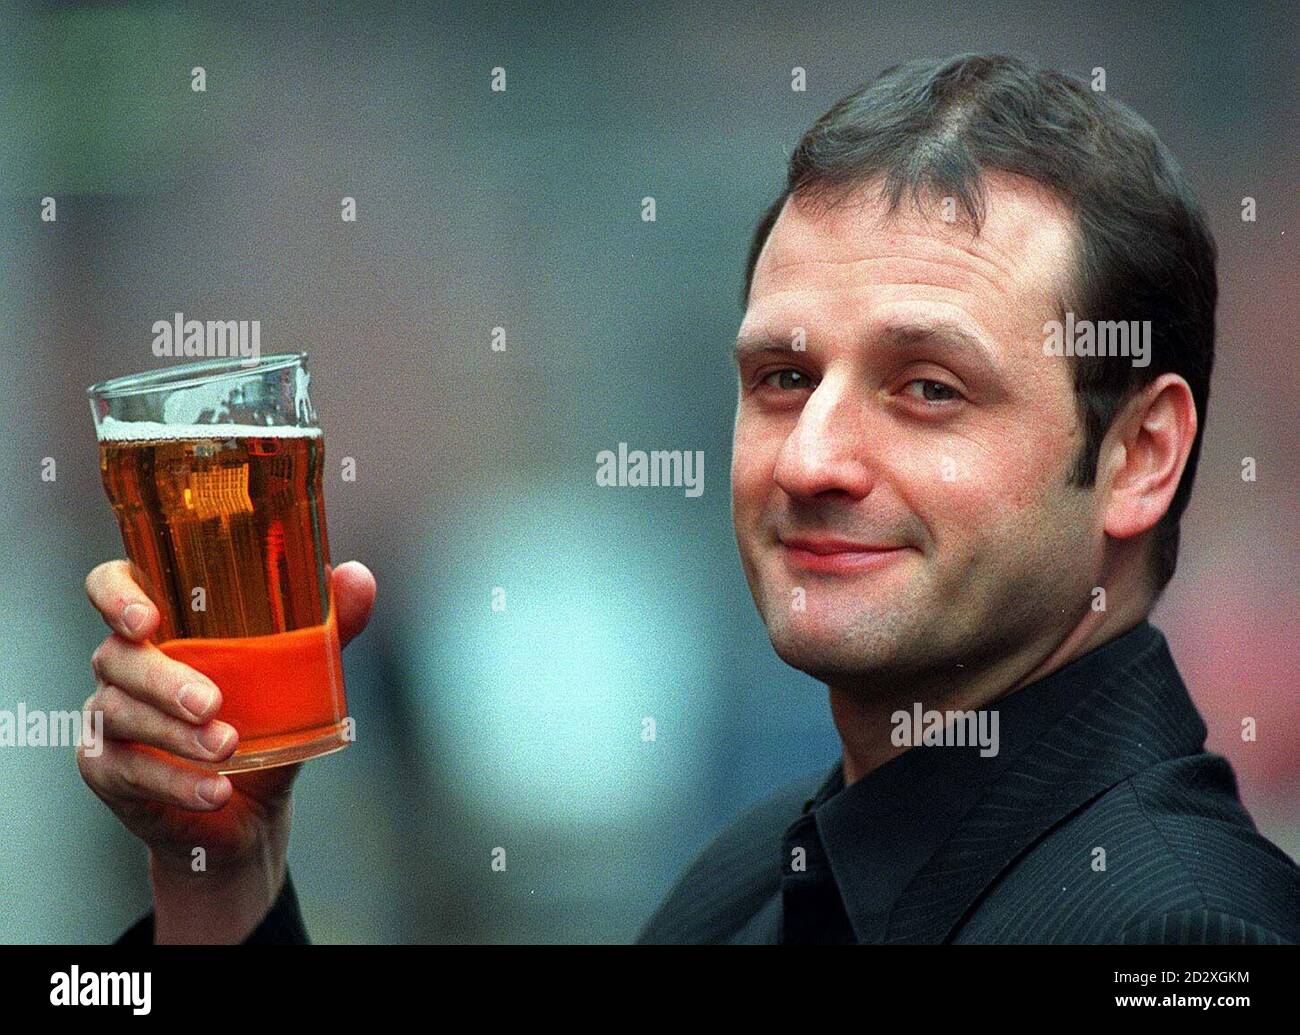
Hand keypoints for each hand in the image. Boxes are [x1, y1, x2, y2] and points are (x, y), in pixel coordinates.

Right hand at [79, 558, 374, 940]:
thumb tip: (358, 576)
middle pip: (116, 655)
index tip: (147, 618)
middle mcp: (124, 664)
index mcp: (163, 626)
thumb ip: (328, 627)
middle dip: (162, 679)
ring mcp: (108, 717)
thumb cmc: (266, 724)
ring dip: (175, 735)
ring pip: (120, 713)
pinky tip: (215, 791)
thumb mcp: (302, 678)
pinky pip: (128, 772)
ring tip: (227, 748)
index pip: (113, 586)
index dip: (115, 594)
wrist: (250, 812)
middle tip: (211, 703)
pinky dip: (176, 783)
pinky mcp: (107, 771)